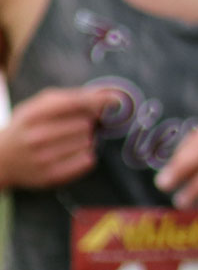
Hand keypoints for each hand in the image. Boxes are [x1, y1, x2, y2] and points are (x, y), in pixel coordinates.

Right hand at [0, 87, 114, 189]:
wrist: (0, 161)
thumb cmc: (25, 128)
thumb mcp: (36, 107)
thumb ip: (68, 97)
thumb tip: (105, 93)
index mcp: (32, 115)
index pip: (74, 103)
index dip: (98, 101)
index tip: (114, 100)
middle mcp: (37, 137)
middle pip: (86, 124)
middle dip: (87, 123)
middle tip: (77, 126)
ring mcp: (43, 158)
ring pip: (89, 142)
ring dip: (86, 140)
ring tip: (69, 140)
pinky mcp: (52, 176)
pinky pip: (88, 161)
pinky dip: (86, 155)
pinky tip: (73, 153)